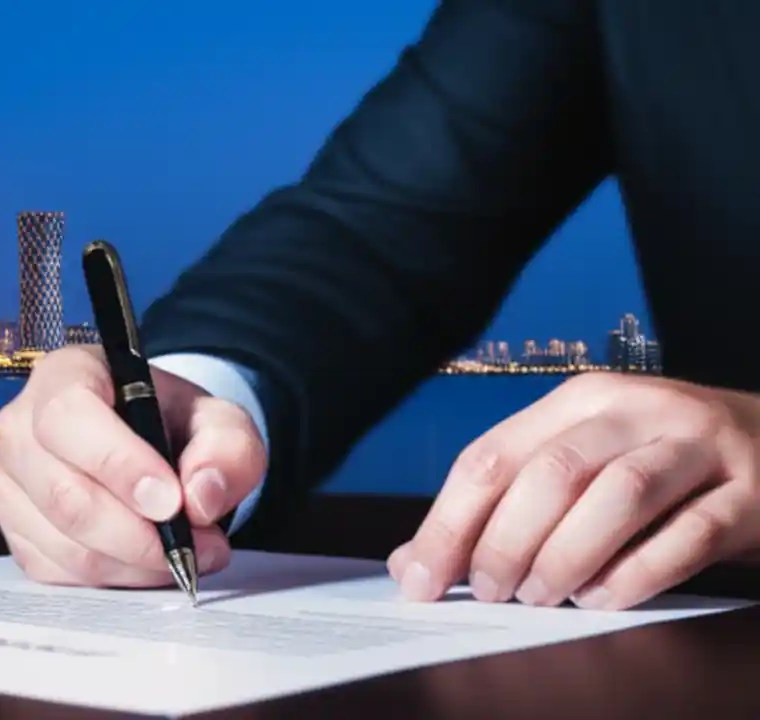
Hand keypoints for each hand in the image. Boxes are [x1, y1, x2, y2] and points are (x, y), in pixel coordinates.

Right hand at [0, 345, 267, 586]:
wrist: (148, 444)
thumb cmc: (173, 424)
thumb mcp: (218, 420)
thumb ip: (226, 448)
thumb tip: (200, 496)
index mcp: (65, 375)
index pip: (69, 417)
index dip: (119, 464)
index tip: (171, 501)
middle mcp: (22, 427)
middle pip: (64, 494)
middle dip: (137, 535)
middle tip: (194, 546)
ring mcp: (10, 483)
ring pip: (65, 544)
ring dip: (134, 564)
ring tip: (184, 555)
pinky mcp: (16, 531)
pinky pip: (61, 572)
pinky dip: (114, 579)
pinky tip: (148, 563)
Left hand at [388, 372, 759, 609]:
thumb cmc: (658, 463)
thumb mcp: (581, 463)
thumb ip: (502, 505)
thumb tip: (413, 562)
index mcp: (579, 400)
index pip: (491, 456)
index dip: (447, 522)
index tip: (420, 578)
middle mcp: (636, 410)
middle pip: (550, 473)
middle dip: (504, 541)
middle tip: (488, 590)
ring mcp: (698, 448)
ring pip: (617, 496)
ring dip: (565, 556)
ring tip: (539, 595)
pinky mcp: (749, 494)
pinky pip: (685, 537)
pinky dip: (634, 574)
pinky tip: (601, 599)